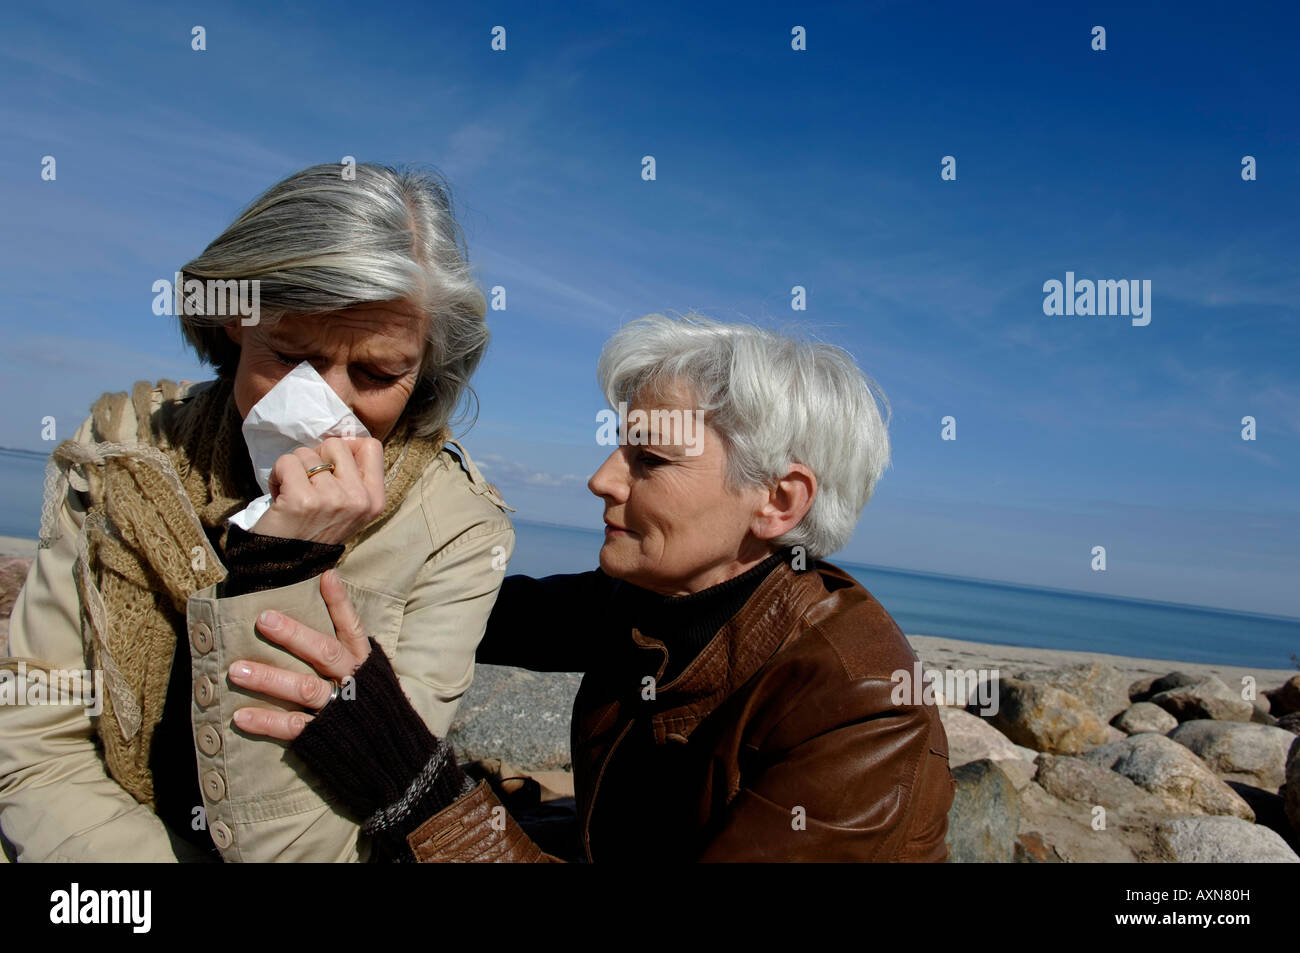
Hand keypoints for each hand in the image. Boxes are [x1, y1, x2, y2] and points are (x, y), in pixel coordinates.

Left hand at [228, 570, 372, 740]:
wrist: (395, 763)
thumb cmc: (376, 716)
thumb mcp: (374, 682)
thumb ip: (350, 659)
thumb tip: (324, 627)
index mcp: (367, 667)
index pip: (353, 629)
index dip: (340, 603)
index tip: (326, 577)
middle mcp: (354, 684)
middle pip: (324, 653)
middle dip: (293, 635)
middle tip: (263, 619)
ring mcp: (339, 710)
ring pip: (304, 688)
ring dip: (269, 678)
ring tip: (235, 670)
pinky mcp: (324, 737)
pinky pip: (293, 727)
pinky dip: (266, 722)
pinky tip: (239, 716)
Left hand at [251, 435, 384, 544]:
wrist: (285, 566)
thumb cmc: (315, 531)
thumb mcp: (349, 508)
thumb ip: (353, 476)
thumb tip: (340, 440)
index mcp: (375, 501)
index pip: (371, 446)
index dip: (347, 448)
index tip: (331, 466)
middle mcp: (359, 500)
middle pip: (336, 444)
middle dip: (316, 457)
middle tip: (308, 481)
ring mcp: (332, 500)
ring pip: (307, 454)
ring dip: (293, 469)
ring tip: (292, 493)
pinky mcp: (302, 500)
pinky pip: (287, 462)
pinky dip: (277, 475)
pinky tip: (278, 495)